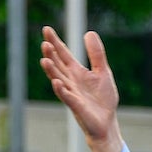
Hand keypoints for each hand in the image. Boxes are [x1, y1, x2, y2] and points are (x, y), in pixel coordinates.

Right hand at [39, 26, 124, 151]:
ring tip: (44, 60)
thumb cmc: (102, 99)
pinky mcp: (77, 106)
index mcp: (76, 72)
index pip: (63, 54)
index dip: (55, 42)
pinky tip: (56, 82)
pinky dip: (61, 90)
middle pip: (58, 65)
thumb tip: (89, 33)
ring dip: (51, 71)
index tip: (46, 29)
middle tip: (45, 43)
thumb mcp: (102, 72)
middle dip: (51, 55)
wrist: (106, 122)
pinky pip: (67, 97)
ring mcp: (72, 93)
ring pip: (58, 80)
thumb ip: (96, 54)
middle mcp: (70, 81)